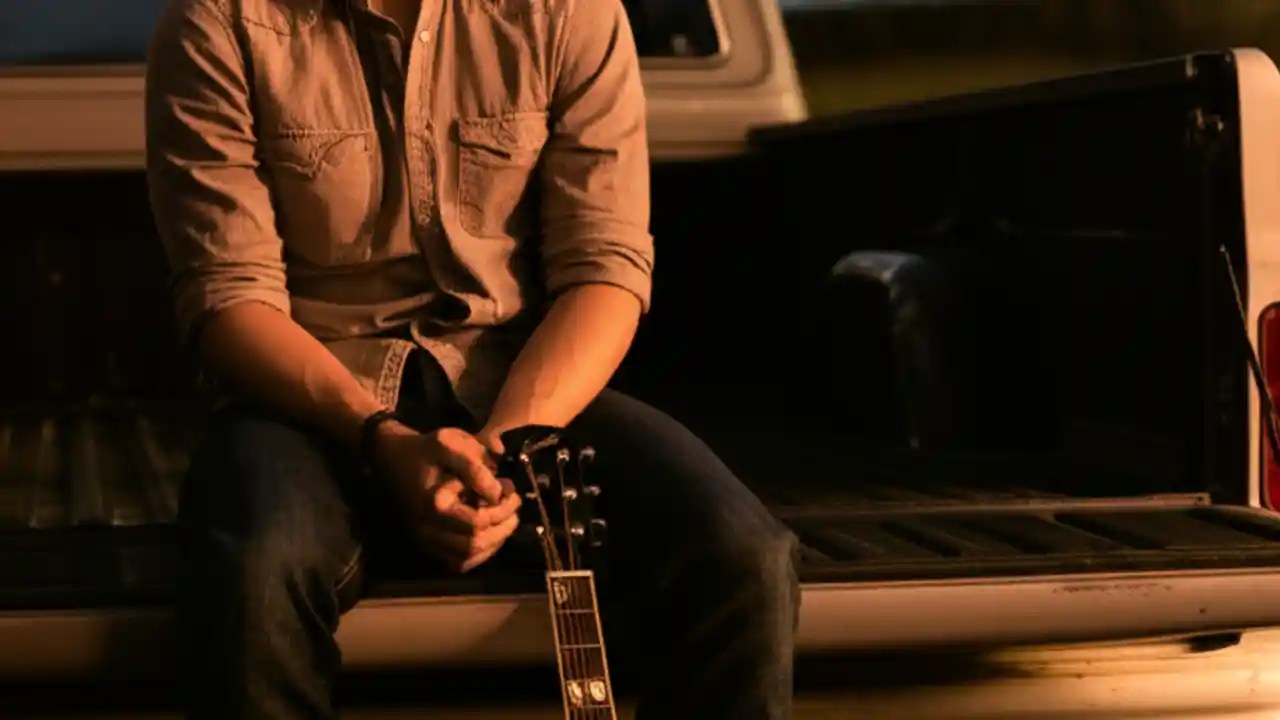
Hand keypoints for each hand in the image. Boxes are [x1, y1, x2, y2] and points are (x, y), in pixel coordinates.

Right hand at [373, 422, 520, 571]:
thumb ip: (475, 466)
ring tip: (506, 522)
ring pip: (467, 557)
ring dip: (494, 542)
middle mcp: (427, 527)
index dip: (503, 507)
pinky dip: (478, 554)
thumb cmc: (424, 450)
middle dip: (502, 527)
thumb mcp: (449, 443)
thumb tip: (499, 492)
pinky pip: (457, 562)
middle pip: (475, 543)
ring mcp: (425, 540)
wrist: (391, 459)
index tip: (509, 488)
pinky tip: (490, 536)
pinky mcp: (425, 545)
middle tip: (514, 508)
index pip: (479, 520)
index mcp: (434, 503)